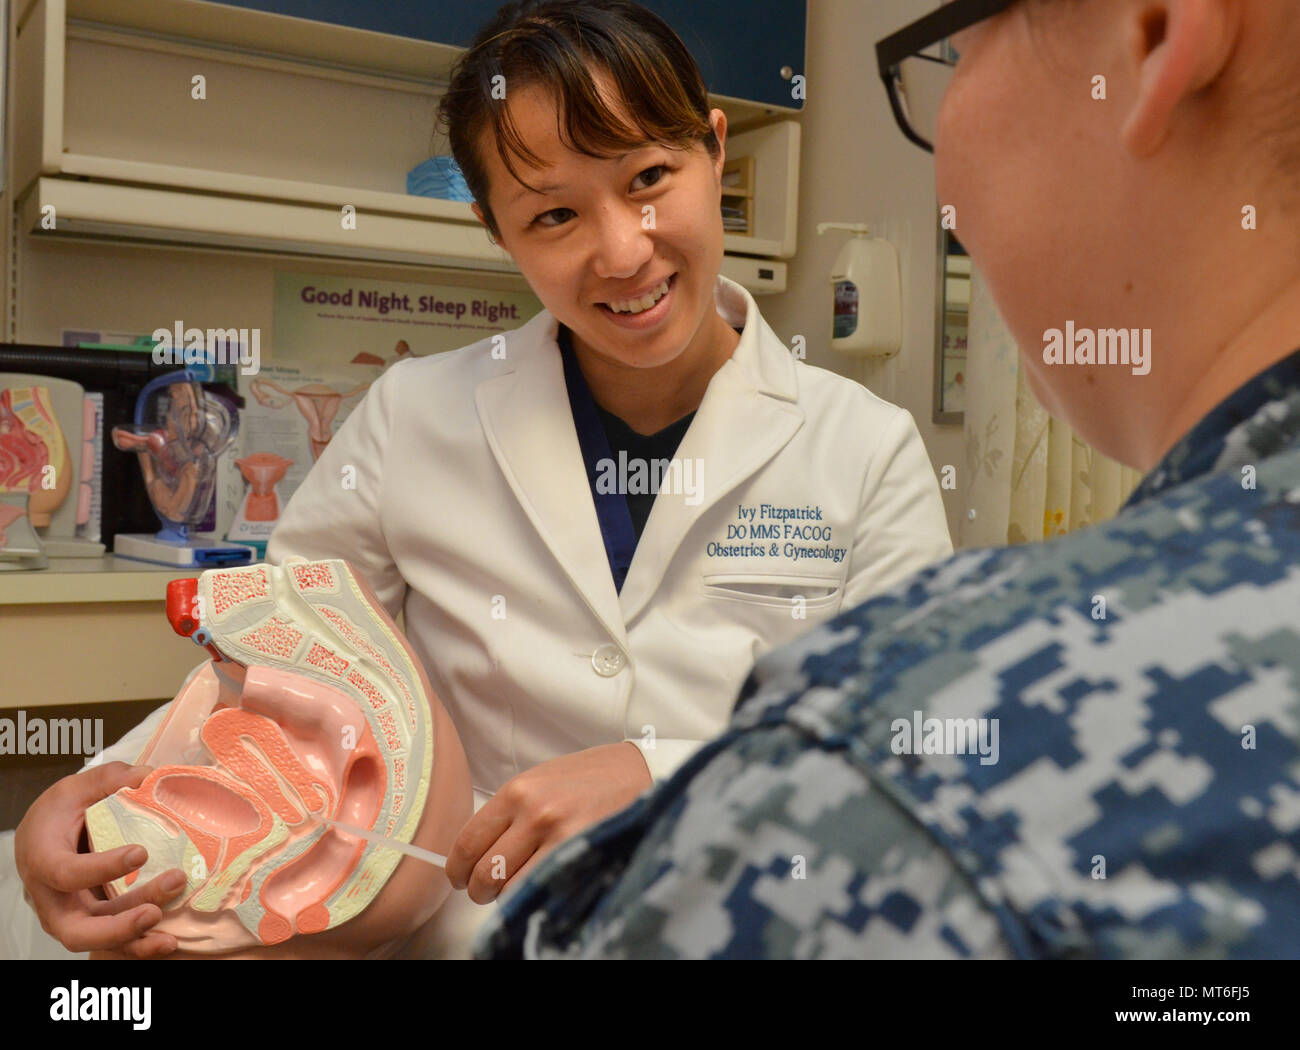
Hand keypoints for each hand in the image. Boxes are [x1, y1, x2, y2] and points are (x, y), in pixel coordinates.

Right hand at [14, 762, 187, 957]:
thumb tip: (147, 774)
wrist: (42, 839)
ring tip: (171, 935)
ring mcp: (70, 916)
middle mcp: (52, 899)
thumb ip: (108, 778)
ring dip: (135, 938)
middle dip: (117, 926)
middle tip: (155, 911)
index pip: (67, 873)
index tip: (141, 852)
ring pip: (97, 941)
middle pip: (76, 929)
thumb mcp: (75, 789)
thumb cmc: (58, 814)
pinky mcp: (91, 924)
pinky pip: (112, 944)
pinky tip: (170, 941)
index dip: (102, 868)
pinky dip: (139, 946)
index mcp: (43, 861)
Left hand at [446, 742, 651, 903]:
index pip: (468, 842)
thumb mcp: (542, 781)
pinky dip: (536, 898)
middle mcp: (534, 813)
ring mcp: (560, 837)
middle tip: (487, 891)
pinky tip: (543, 889)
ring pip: (512, 889)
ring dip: (509, 896)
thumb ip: (510, 813)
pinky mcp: (583, 855)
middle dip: (480, 890)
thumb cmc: (592, 778)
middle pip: (486, 872)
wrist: (642, 773)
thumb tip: (478, 851)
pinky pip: (544, 892)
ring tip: (520, 888)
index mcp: (518, 791)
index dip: (458, 869)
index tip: (461, 877)